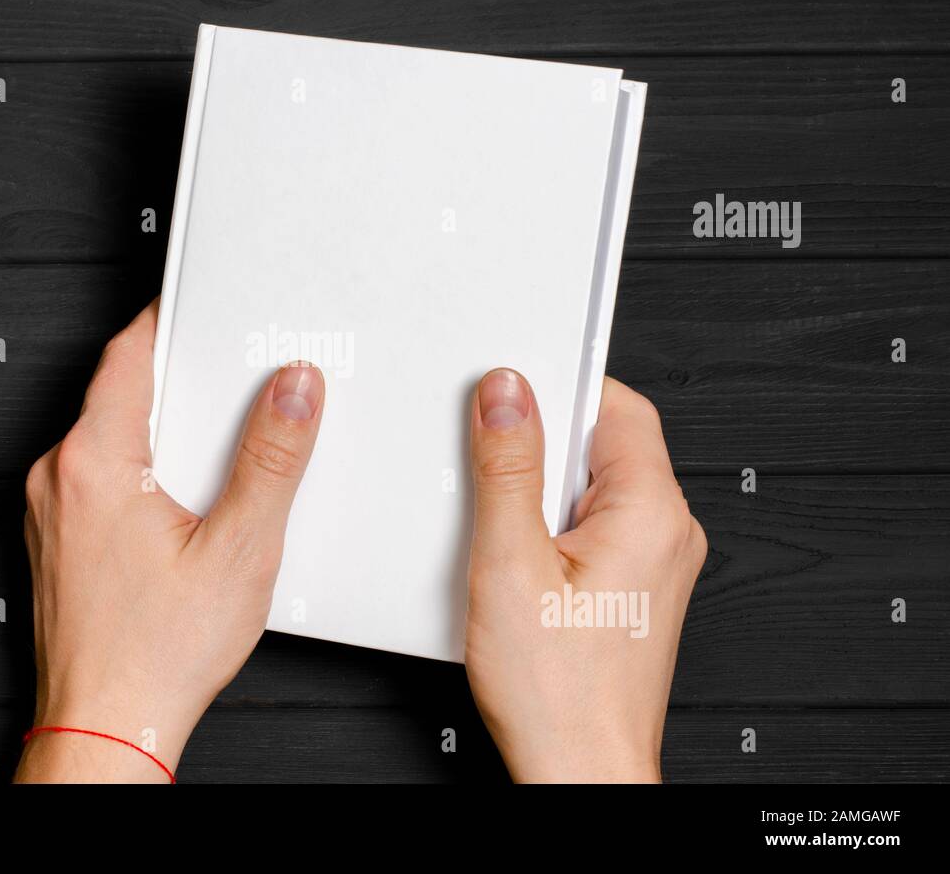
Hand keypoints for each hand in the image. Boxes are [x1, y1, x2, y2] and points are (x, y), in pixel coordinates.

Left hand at [14, 299, 324, 781]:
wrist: (108, 729)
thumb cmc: (154, 657)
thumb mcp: (239, 550)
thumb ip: (272, 460)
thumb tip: (294, 392)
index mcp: (94, 464)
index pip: (128, 355)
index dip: (170, 319)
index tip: (200, 302)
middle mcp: (58, 480)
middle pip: (119, 392)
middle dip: (179, 379)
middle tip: (230, 378)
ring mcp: (51, 512)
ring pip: (108, 436)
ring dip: (161, 428)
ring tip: (216, 448)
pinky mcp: (57, 541)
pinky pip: (97, 476)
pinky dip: (140, 468)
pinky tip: (184, 502)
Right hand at [464, 370, 706, 782]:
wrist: (579, 772)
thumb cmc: (558, 692)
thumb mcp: (510, 563)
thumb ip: (508, 468)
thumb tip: (507, 394)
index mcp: (651, 512)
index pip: (617, 405)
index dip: (561, 386)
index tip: (513, 385)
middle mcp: (668, 533)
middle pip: (604, 446)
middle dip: (541, 445)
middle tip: (491, 467)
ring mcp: (656, 563)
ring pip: (594, 489)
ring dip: (542, 491)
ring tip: (502, 529)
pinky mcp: (635, 589)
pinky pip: (595, 528)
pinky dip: (552, 527)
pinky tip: (516, 559)